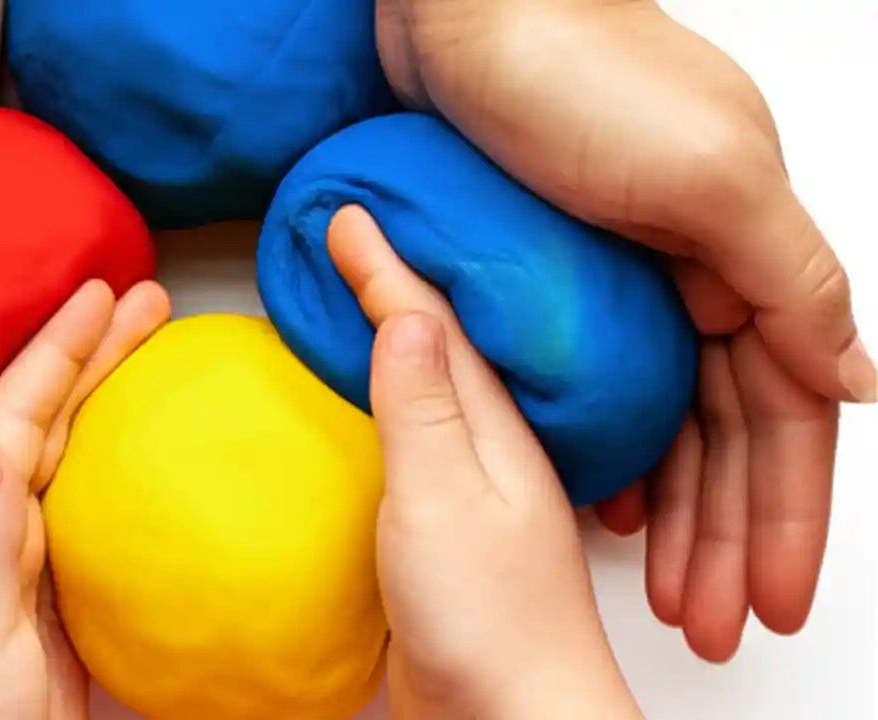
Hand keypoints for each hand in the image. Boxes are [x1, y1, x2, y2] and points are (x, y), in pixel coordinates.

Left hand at [0, 280, 171, 719]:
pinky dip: (123, 460)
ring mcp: (30, 559)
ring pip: (73, 452)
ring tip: (153, 348)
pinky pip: (97, 503)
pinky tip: (149, 447)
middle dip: (93, 353)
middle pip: (47, 417)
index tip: (97, 295)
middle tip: (147, 301)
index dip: (52, 350)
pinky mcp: (64, 593)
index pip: (8, 414)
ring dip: (110, 394)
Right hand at [326, 208, 640, 718]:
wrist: (512, 717)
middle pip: (439, 339)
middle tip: (353, 229)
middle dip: (394, 279)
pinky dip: (386, 395)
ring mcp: (472, 483)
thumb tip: (406, 310)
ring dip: (391, 331)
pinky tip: (369, 397)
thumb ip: (424, 407)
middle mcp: (490, 443)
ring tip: (355, 291)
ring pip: (428, 383)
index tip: (345, 210)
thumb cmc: (488, 618)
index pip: (433, 321)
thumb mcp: (445, 498)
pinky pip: (414, 433)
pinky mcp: (447, 522)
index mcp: (496, 424)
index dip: (385, 263)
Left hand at [377, 0, 866, 659]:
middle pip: (731, 429)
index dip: (785, 509)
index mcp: (750, 251)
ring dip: (673, 503)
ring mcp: (626, 274)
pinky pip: (602, 384)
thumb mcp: (704, 172)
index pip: (788, 411)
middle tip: (712, 615)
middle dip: (729, 529)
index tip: (772, 592)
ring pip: (668, 418)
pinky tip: (602, 496)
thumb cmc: (574, 71)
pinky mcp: (557, 271)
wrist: (460, 13)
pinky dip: (610, 445)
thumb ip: (787, 275)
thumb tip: (854, 379)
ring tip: (663, 582)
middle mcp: (699, 269)